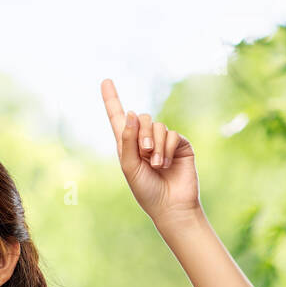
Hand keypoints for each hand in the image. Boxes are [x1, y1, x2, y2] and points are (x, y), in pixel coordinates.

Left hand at [101, 79, 202, 226]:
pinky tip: (168, 164)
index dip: (111, 99)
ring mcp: (163, 141)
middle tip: (145, 154)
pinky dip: (168, 148)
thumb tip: (132, 113)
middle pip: (143, 118)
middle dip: (142, 134)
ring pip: (158, 126)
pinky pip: (173, 134)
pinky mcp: (180, 145)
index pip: (118, 117)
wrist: (170, 205)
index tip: (105, 81)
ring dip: (156, 146)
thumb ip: (128, 140)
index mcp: (127, 145)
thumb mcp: (129, 166)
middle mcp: (145, 139)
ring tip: (157, 165)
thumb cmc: (146, 190)